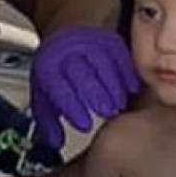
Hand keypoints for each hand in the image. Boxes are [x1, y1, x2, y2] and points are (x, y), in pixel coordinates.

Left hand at [30, 25, 141, 150]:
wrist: (67, 33)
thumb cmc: (56, 68)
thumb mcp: (44, 92)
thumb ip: (48, 120)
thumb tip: (54, 143)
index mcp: (49, 68)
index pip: (59, 88)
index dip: (72, 107)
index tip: (84, 125)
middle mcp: (69, 54)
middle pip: (83, 74)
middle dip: (96, 94)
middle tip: (107, 113)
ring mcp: (90, 45)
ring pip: (103, 63)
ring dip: (113, 86)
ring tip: (119, 105)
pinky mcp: (109, 41)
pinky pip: (121, 55)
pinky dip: (127, 73)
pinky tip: (131, 89)